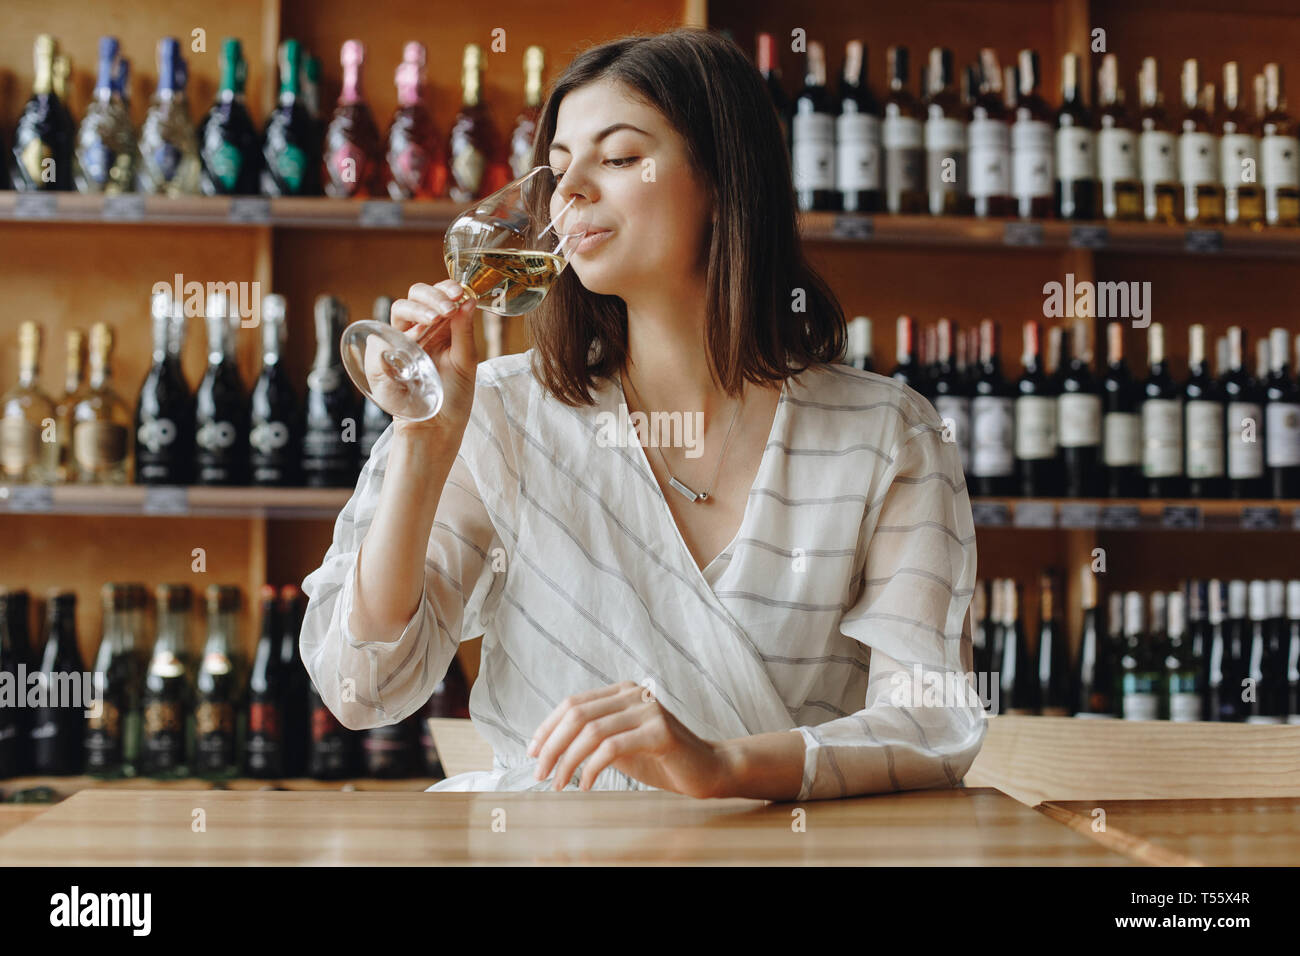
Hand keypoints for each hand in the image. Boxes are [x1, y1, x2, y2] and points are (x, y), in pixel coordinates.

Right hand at [377, 280, 477, 437]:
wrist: (436, 428)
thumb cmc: (453, 397)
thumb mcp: (465, 362)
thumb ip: (465, 331)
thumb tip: (469, 300)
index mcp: (442, 327)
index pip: (438, 296)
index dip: (445, 288)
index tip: (458, 291)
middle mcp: (419, 330)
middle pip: (415, 296)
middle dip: (431, 295)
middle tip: (447, 306)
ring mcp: (400, 342)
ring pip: (398, 309)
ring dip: (417, 308)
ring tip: (435, 317)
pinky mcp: (382, 358)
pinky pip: (380, 337)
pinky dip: (395, 334)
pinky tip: (413, 339)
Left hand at [526, 680, 731, 797]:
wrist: (706, 769)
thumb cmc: (660, 758)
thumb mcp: (620, 744)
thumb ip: (593, 737)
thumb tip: (548, 747)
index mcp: (622, 692)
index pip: (573, 703)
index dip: (547, 727)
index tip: (531, 752)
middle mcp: (633, 694)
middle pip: (577, 714)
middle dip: (552, 745)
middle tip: (539, 772)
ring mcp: (647, 710)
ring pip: (592, 731)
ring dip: (568, 760)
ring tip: (558, 783)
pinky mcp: (659, 731)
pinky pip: (612, 747)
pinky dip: (592, 768)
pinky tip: (586, 784)